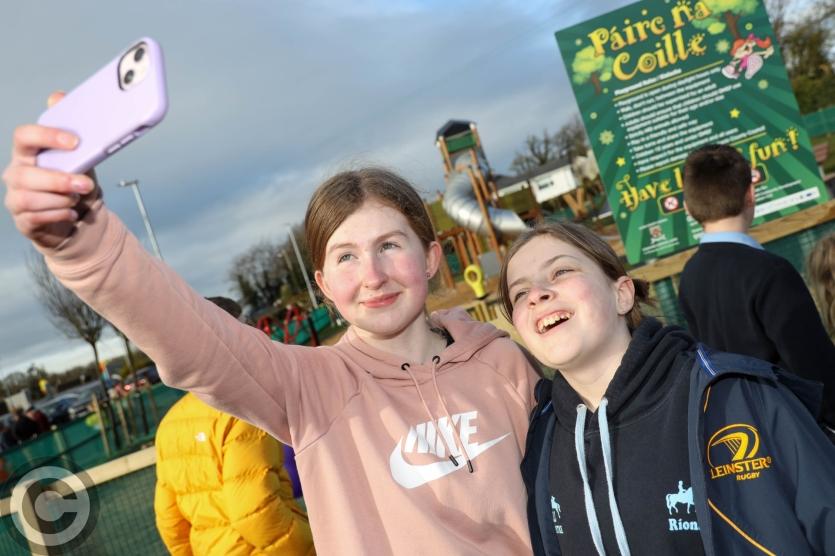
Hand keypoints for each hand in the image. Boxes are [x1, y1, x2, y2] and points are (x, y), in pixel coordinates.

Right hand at [3, 91, 99, 247]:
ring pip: (30, 198)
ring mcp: (16, 197)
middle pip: (25, 174)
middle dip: (58, 179)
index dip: (47, 136)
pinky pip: (35, 217)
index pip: (24, 136)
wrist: (79, 218)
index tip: (74, 142)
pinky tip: (71, 212)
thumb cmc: (74, 184)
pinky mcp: (23, 220)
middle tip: (84, 183)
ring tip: (76, 199)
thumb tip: (58, 96)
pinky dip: (58, 214)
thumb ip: (71, 131)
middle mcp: (17, 173)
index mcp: (28, 153)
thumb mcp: (80, 158)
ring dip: (60, 199)